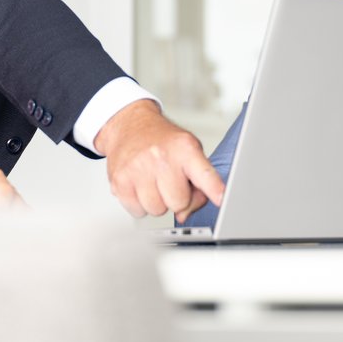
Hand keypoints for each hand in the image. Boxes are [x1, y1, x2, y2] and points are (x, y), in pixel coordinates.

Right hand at [94, 99, 223, 221]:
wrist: (130, 125)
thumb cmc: (162, 141)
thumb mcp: (188, 151)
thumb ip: (197, 183)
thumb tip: (184, 215)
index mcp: (185, 148)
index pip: (204, 174)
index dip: (214, 189)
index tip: (223, 199)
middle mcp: (161, 157)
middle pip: (179, 203)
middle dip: (175, 198)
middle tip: (169, 181)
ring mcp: (138, 168)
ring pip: (156, 210)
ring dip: (156, 202)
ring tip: (153, 182)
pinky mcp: (120, 180)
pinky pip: (137, 211)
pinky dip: (139, 204)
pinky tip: (139, 185)